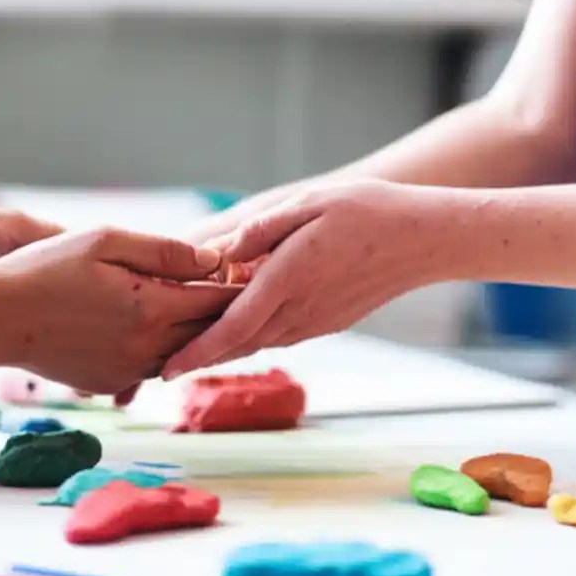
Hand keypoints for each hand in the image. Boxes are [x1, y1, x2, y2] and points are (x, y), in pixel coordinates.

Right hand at [0, 227, 239, 394]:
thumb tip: (214, 259)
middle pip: (208, 332)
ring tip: (212, 307)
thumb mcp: (105, 240)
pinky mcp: (109, 383)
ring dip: (199, 332)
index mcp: (152, 309)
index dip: (243, 285)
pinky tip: (165, 326)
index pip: (218, 301)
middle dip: (229, 311)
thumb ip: (164, 251)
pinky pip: (152, 365)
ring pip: (183, 352)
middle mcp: (148, 348)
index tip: (261, 270)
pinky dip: (165, 347)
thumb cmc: (44, 269)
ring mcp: (128, 371)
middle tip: (251, 290)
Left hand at [161, 180, 446, 378]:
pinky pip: (279, 337)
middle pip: (237, 345)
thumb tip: (220, 252)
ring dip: (221, 352)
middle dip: (196, 358)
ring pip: (256, 344)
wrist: (422, 239)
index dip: (195, 353)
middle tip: (153, 366)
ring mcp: (315, 321)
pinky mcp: (327, 323)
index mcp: (288, 280)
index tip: (165, 371)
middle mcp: (299, 310)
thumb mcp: (308, 204)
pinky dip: (250, 341)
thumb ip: (261, 230)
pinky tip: (233, 334)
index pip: (232, 328)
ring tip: (182, 355)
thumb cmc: (365, 211)